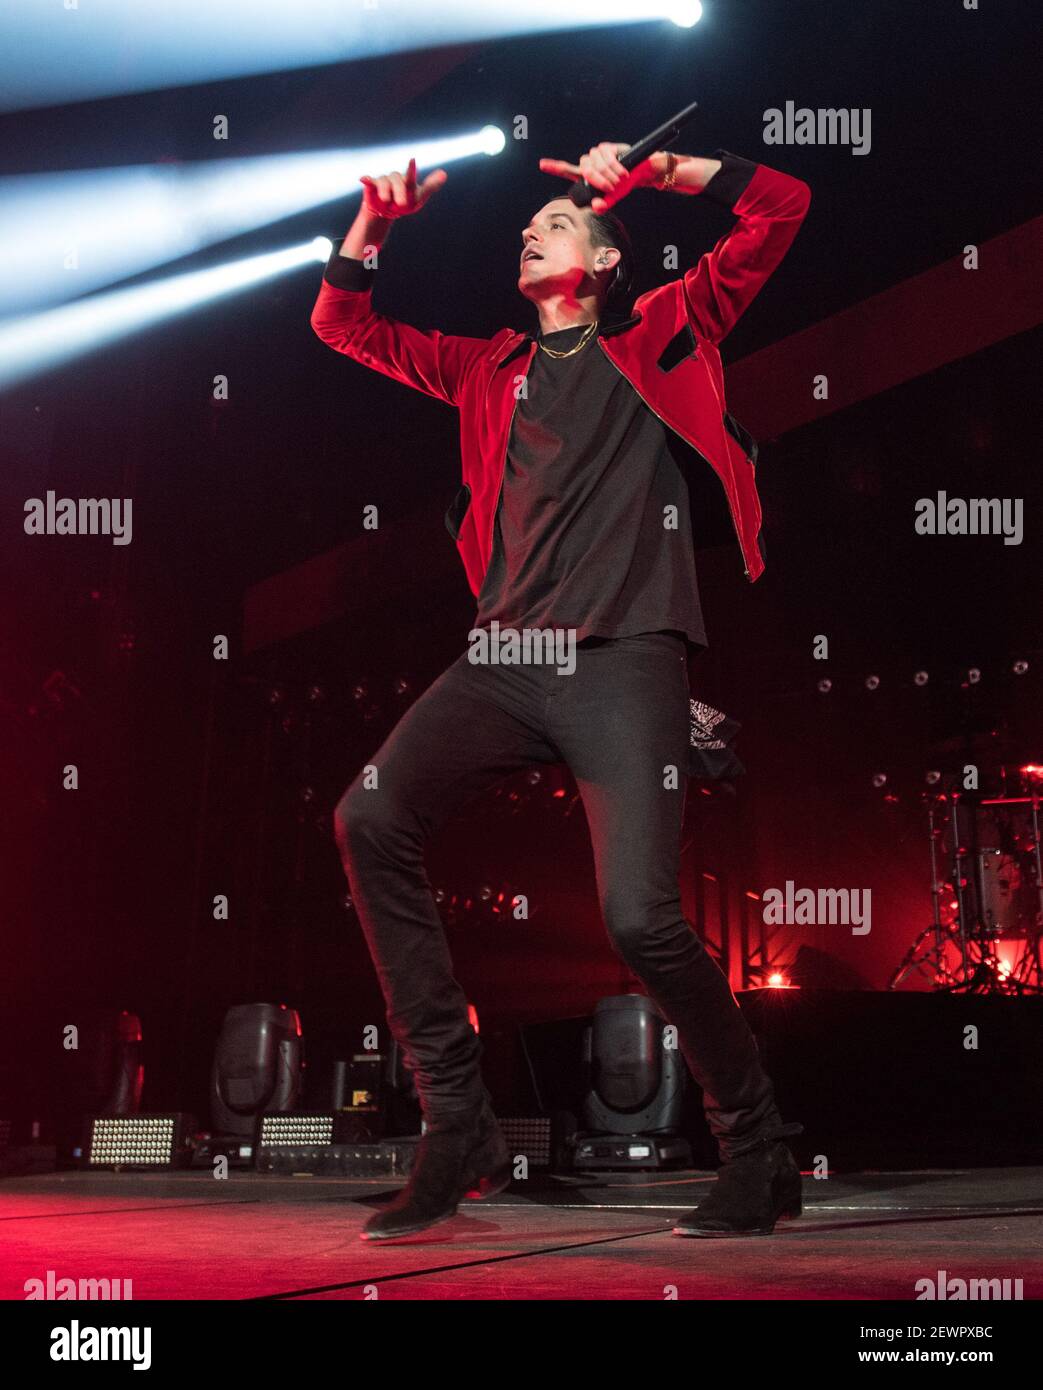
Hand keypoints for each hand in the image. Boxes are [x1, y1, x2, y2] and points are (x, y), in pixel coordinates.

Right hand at [359, 156, 446, 219]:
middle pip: (397, 181)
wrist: (387, 211)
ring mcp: (383, 181)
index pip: (410, 176)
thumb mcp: (419, 196)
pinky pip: (370, 181)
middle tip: (401, 204)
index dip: (411, 169)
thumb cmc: (405, 202)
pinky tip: (364, 179)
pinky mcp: (372, 185)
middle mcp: (396, 178)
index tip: (412, 161)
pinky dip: (368, 180)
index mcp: (407, 181)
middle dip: (399, 192)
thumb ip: (431, 185)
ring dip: (386, 192)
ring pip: (385, 182)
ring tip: (386, 200)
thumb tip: (444, 173)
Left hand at [538, 141, 656, 212]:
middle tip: (611, 188)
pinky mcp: (606, 148)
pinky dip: (615, 167)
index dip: (554, 167)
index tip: (542, 164)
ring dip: (609, 175)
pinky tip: (622, 171)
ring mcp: (596, 154)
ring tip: (619, 180)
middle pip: (585, 170)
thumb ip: (603, 205)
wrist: (639, 172)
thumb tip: (596, 206)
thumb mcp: (613, 198)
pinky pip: (607, 158)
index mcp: (585, 176)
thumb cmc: (623, 185)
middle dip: (599, 181)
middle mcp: (588, 163)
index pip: (567, 170)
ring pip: (596, 165)